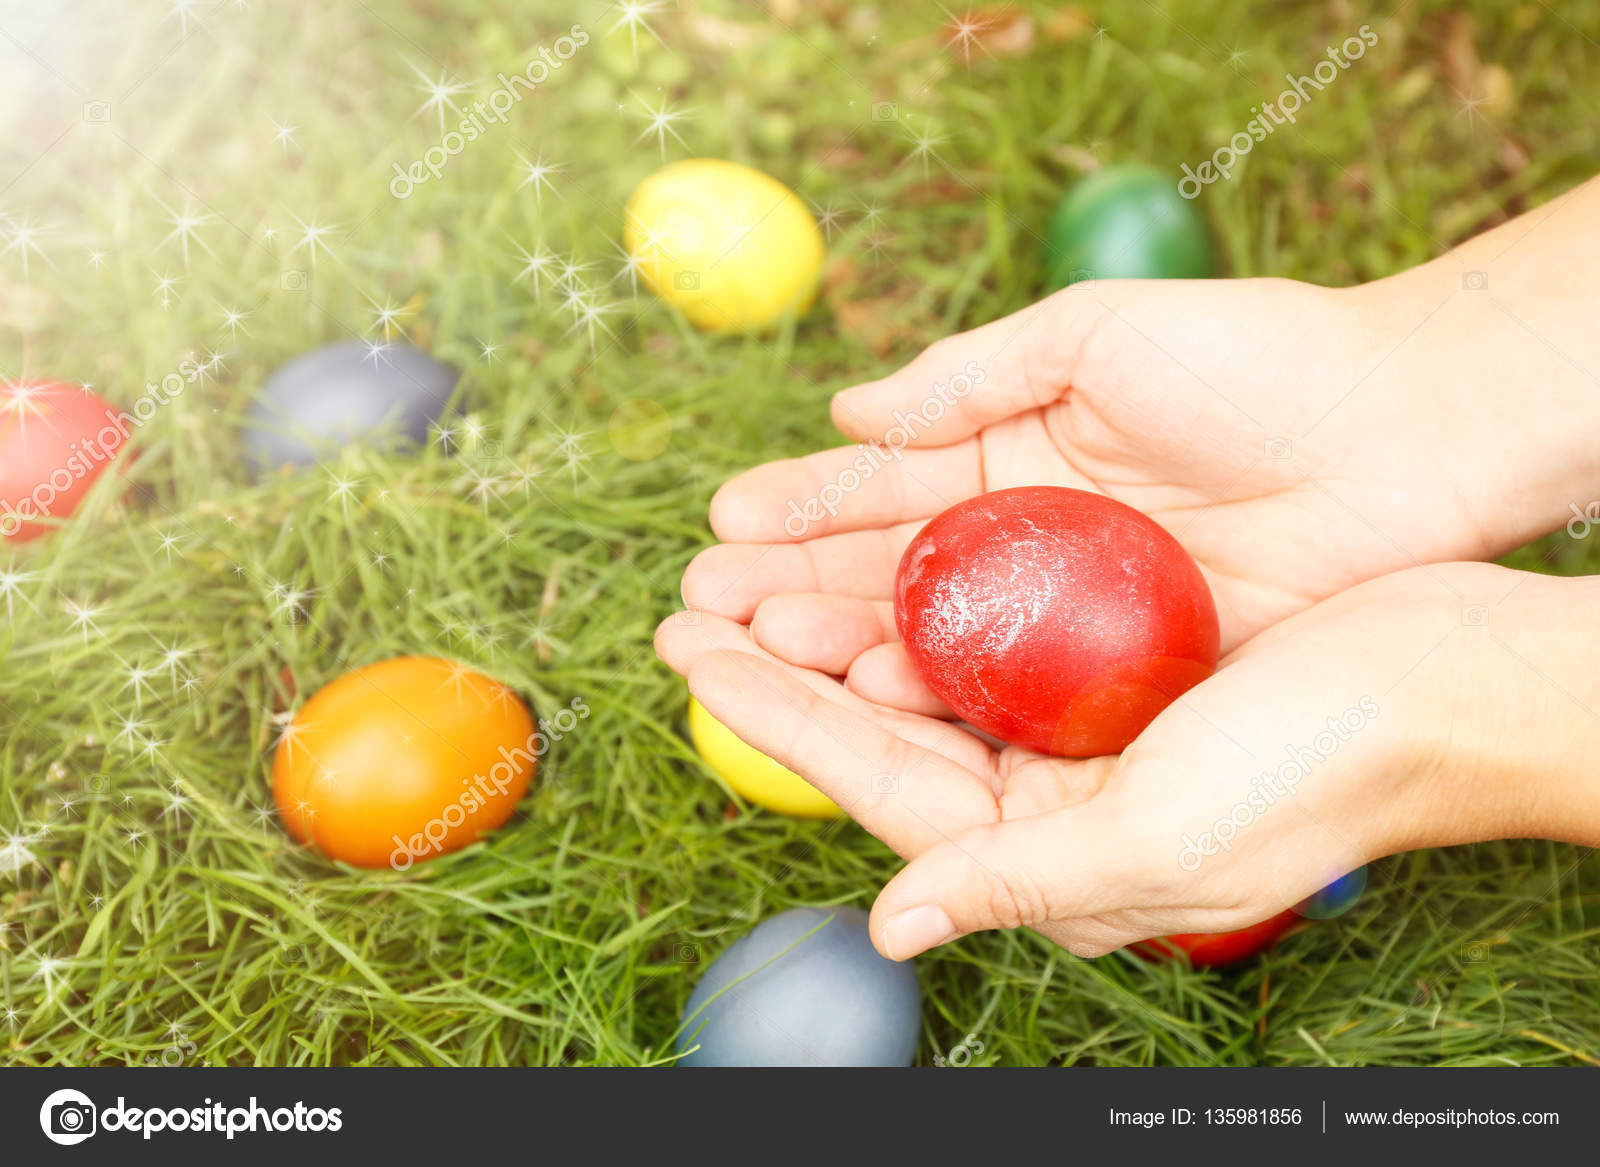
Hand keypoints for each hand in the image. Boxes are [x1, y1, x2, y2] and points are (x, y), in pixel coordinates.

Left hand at [660, 562, 1595, 959]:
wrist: (1447, 680)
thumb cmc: (1317, 770)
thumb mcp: (1161, 838)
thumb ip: (1020, 884)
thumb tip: (891, 929)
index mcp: (1049, 855)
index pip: (878, 785)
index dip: (776, 719)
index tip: (691, 654)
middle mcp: (1051, 802)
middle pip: (883, 729)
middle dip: (783, 666)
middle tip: (689, 602)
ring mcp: (1080, 735)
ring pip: (925, 675)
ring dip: (838, 621)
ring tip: (754, 568)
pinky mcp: (1115, 671)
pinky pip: (993, 634)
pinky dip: (928, 597)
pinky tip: (877, 557)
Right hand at [683, 270, 1592, 716]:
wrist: (1399, 435)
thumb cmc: (1251, 361)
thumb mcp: (1095, 333)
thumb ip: (967, 377)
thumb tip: (846, 412)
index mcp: (1008, 454)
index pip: (880, 489)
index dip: (797, 507)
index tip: (718, 525)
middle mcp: (1020, 543)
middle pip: (884, 574)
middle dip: (786, 589)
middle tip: (698, 610)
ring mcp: (1060, 616)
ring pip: (928, 638)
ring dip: (833, 645)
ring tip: (748, 651)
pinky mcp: (1111, 672)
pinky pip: (1003, 689)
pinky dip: (931, 691)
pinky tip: (861, 689)